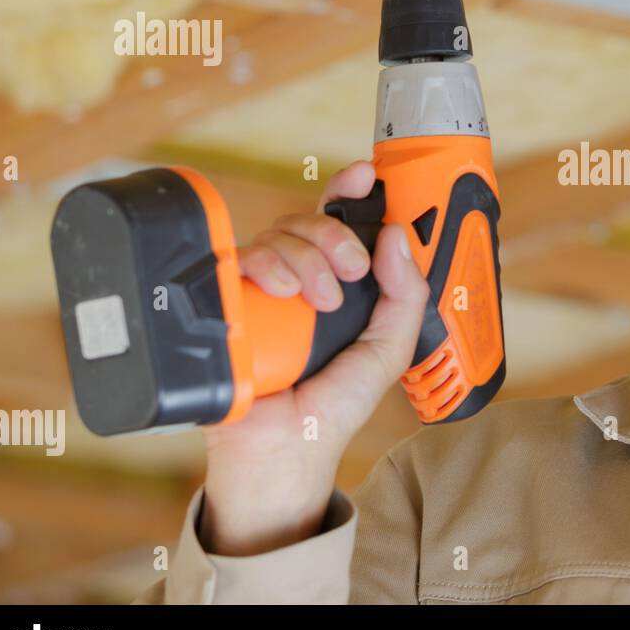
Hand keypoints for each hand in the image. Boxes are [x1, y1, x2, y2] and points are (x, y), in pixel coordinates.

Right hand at [197, 160, 428, 555]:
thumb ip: (404, 296)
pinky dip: (267, 267)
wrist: (282, 453)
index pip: (338, 226)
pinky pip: (238, 259)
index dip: (349, 193)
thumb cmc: (332, 407)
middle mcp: (297, 282)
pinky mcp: (224, 302)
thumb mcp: (388, 351)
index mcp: (336, 286)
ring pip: (276, 234)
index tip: (365, 176)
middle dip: (334, 236)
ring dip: (306, 259)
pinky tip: (282, 292)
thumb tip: (398, 237)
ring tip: (318, 302)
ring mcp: (259, 291)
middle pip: (308, 221)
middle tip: (350, 273)